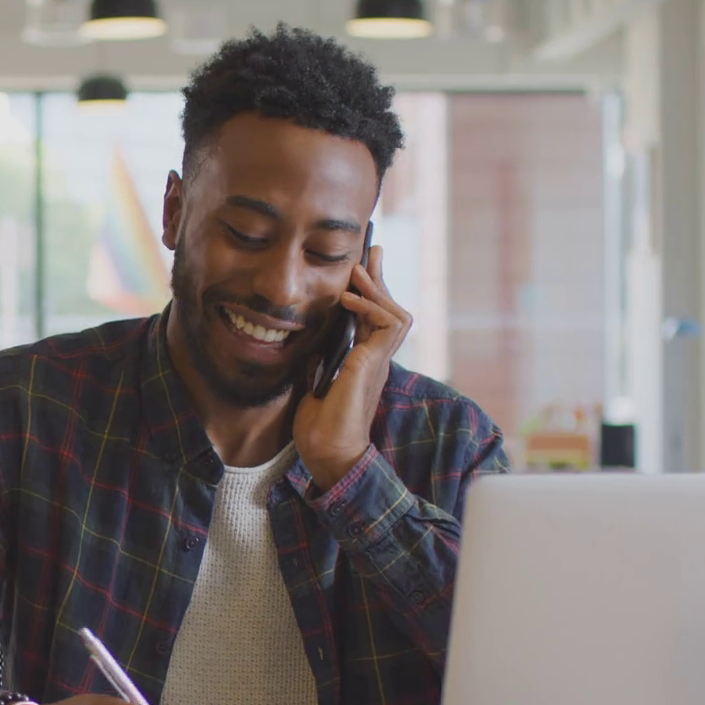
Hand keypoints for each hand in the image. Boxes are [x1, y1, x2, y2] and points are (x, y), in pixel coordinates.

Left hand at [292, 244, 411, 490]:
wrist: (327, 453)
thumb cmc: (319, 430)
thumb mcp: (312, 388)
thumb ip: (317, 367)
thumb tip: (309, 349)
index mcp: (361, 364)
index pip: (370, 320)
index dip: (367, 295)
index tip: (358, 271)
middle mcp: (375, 360)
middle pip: (388, 310)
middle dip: (380, 279)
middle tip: (370, 250)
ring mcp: (378, 362)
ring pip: (395, 313)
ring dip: (377, 290)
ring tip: (357, 273)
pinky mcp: (374, 364)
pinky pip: (388, 325)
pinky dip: (370, 307)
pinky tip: (348, 301)